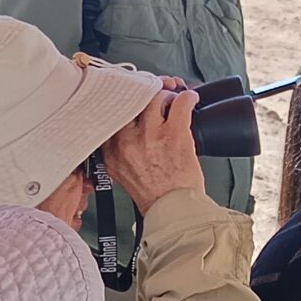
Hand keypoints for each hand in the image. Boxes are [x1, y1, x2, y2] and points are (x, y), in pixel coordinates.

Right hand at [101, 88, 203, 213]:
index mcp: (110, 148)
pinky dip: (187, 97)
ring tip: (172, 98)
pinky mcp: (174, 133)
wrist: (172, 209)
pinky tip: (190, 98)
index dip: (124, 98)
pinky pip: (180, 103)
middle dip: (144, 91)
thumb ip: (117, 150)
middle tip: (154, 91)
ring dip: (166, 94)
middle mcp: (126, 138)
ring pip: (155, 97)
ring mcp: (150, 134)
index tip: (132, 96)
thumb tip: (125, 130)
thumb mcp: (120, 172)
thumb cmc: (152, 195)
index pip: (111, 111)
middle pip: (131, 99)